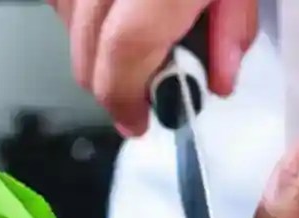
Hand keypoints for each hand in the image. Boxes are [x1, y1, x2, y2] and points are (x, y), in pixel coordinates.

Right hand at [46, 0, 257, 134]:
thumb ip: (232, 27)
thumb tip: (218, 82)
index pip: (127, 47)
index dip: (125, 96)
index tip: (136, 123)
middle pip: (88, 42)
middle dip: (111, 82)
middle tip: (139, 96)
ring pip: (66, 18)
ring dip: (93, 44)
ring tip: (133, 42)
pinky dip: (79, 13)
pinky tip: (109, 13)